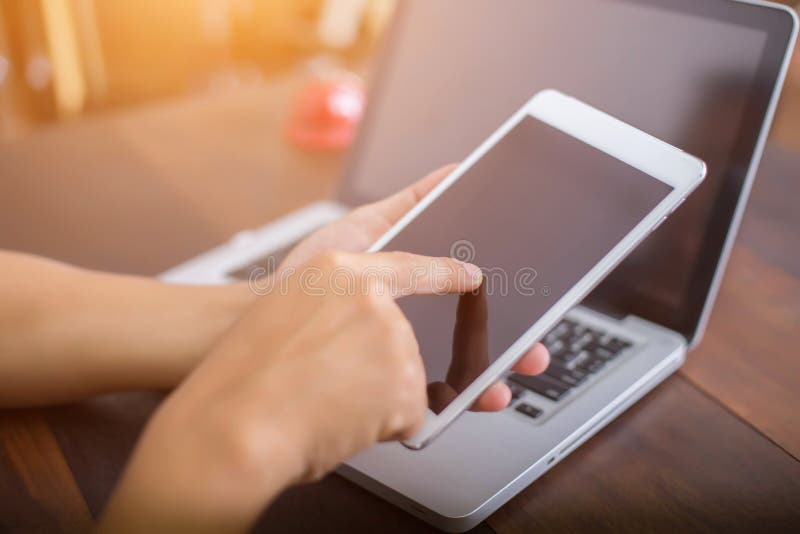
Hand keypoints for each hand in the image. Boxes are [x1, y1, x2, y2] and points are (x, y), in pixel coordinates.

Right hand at [100, 250, 484, 532]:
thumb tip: (364, 318)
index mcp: (335, 270)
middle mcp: (370, 297)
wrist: (231, 426)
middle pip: (402, 338)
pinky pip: (410, 413)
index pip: (409, 264)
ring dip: (375, 398)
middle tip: (329, 382)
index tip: (469, 276)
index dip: (442, 272)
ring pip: (404, 378)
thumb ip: (329, 305)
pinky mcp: (405, 381)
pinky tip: (341, 419)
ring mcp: (392, 338)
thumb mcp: (281, 312)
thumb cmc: (241, 377)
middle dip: (376, 367)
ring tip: (325, 401)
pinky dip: (383, 426)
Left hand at [282, 165, 548, 411]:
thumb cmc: (308, 275)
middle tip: (542, 332)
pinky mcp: (392, 385)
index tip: (536, 287)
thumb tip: (455, 171)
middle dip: (520, 332)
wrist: (264, 323)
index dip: (507, 287)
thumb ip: (412, 205)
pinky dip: (471, 394)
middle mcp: (418, 320)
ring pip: (470, 363)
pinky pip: (440, 393)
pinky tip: (488, 391)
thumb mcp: (367, 228)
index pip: (473, 285)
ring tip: (525, 360)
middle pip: (482, 327)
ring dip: (504, 363)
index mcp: (417, 282)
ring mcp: (407, 353)